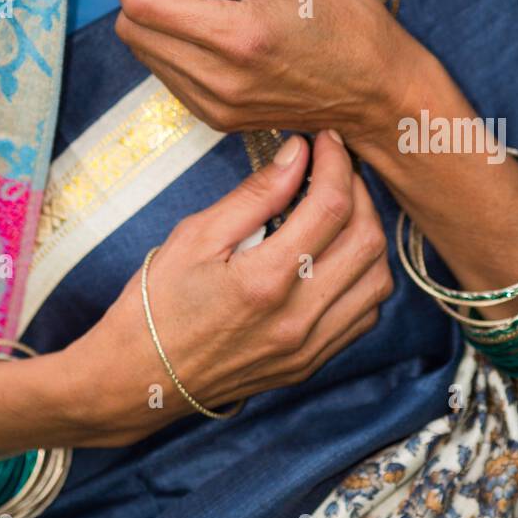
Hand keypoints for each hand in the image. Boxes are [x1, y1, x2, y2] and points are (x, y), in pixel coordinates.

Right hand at [60, 130, 393, 446]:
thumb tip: (298, 154)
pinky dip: (363, 275)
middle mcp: (298, 319)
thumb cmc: (158, 302)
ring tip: (339, 207)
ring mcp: (309, 347)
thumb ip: (255, 194)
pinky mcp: (311, 362)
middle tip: (335, 167)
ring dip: (368, 233)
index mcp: (265, 281)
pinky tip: (335, 254)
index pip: (331, 207)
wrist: (140, 377)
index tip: (326, 140)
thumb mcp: (196, 235)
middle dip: (359, 191)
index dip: (336, 163)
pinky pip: (364, 314)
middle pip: (367, 241)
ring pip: (377, 280)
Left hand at [110, 0, 427, 153]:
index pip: (142, 1)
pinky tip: (201, 20)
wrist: (379, 92)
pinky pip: (167, 72)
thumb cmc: (343, 21)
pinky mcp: (217, 118)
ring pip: (145, 51)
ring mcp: (215, 105)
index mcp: (236, 37)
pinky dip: (169, 40)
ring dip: (150, 13)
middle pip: (133, 27)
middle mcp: (218, 80)